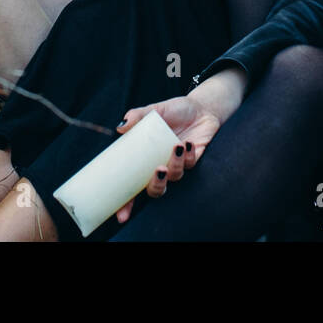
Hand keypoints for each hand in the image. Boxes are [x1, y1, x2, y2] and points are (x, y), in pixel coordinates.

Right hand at [113, 95, 221, 224]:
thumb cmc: (175, 110)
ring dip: (175, 165)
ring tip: (176, 146)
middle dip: (156, 185)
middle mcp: (161, 165)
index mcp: (146, 159)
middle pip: (155, 189)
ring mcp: (178, 164)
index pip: (132, 185)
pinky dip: (188, 155)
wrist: (201, 107)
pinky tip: (188, 143)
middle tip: (158, 170)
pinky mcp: (194, 159)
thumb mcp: (155, 110)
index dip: (126, 202)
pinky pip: (190, 164)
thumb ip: (138, 115)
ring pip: (174, 177)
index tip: (121, 215)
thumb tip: (120, 126)